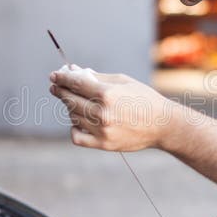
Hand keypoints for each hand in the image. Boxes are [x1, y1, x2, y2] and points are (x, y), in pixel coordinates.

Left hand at [49, 65, 181, 150]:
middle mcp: (103, 113)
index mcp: (108, 94)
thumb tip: (74, 72)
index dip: (62, 78)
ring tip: (76, 102)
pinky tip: (79, 120)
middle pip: (70, 100)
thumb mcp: (123, 81)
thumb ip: (97, 77)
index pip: (76, 83)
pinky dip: (74, 128)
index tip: (54, 75)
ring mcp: (102, 130)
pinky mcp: (103, 144)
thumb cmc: (143, 99)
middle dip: (61, 91)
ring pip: (72, 116)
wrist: (162, 125)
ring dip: (70, 107)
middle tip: (56, 87)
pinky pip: (77, 137)